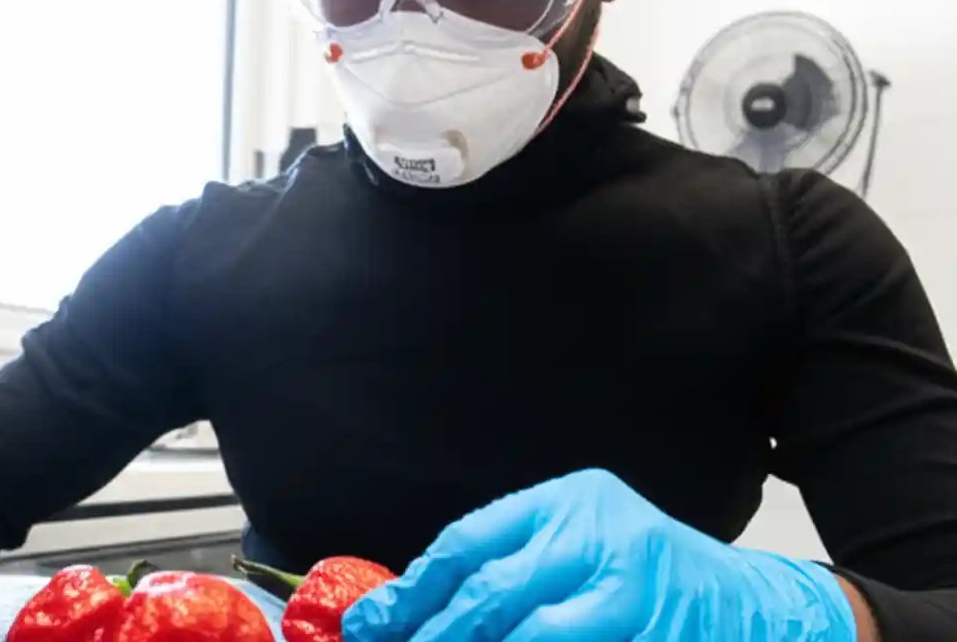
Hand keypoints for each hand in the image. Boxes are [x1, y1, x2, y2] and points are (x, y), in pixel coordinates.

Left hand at [343, 469, 855, 640]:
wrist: (760, 608)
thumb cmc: (652, 575)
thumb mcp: (583, 544)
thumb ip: (517, 567)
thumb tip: (419, 607)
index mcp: (572, 502)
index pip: (472, 540)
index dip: (414, 587)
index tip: (371, 623)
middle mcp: (602, 537)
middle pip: (492, 591)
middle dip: (433, 633)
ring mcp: (633, 594)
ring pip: (529, 635)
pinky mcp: (655, 637)